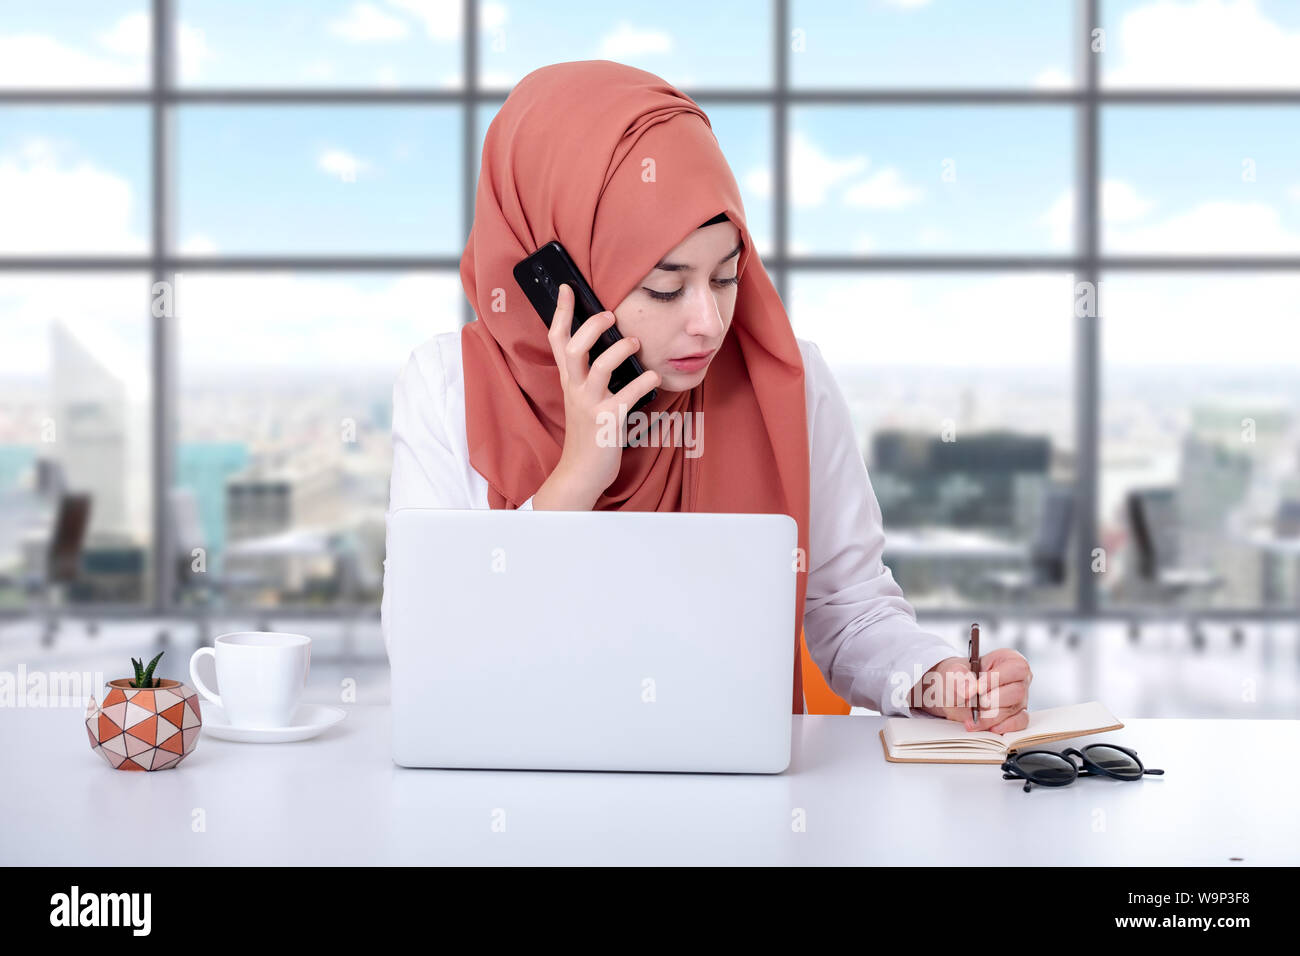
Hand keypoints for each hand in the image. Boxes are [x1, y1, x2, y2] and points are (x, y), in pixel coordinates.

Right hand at [535, 283, 659, 509]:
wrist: (581, 473)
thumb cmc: (588, 433)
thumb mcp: (583, 399)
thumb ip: (590, 375)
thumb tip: (613, 345)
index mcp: (569, 381)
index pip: (558, 341)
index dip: (561, 313)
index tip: (568, 288)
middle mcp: (575, 390)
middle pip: (573, 349)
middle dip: (591, 327)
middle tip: (610, 314)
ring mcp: (589, 406)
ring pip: (599, 369)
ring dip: (619, 351)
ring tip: (635, 342)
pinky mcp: (606, 422)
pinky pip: (626, 397)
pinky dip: (643, 383)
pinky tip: (654, 376)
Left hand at [910, 649, 1032, 734]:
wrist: (953, 693)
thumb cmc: (958, 677)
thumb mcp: (952, 671)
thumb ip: (958, 675)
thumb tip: (967, 687)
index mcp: (1008, 659)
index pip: (1015, 668)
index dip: (996, 678)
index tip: (977, 688)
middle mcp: (1018, 679)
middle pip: (1017, 691)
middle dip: (991, 700)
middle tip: (973, 704)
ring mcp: (1019, 698)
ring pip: (1015, 709)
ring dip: (991, 716)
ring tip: (971, 717)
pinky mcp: (1017, 715)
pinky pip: (1019, 722)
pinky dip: (1004, 726)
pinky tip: (990, 727)